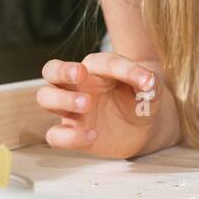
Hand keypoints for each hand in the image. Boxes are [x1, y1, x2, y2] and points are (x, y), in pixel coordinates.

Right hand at [37, 53, 160, 158]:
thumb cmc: (142, 99)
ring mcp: (71, 108)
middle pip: (51, 70)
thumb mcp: (152, 88)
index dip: (123, 69)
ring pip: (45, 97)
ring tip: (87, 105)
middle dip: (61, 70)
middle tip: (80, 75)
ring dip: (61, 99)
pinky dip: (69, 136)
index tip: (145, 81)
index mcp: (98, 67)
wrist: (142, 127)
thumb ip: (149, 81)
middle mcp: (78, 84)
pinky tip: (93, 135)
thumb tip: (147, 81)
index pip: (102, 61)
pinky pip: (55, 135)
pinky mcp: (71, 131)